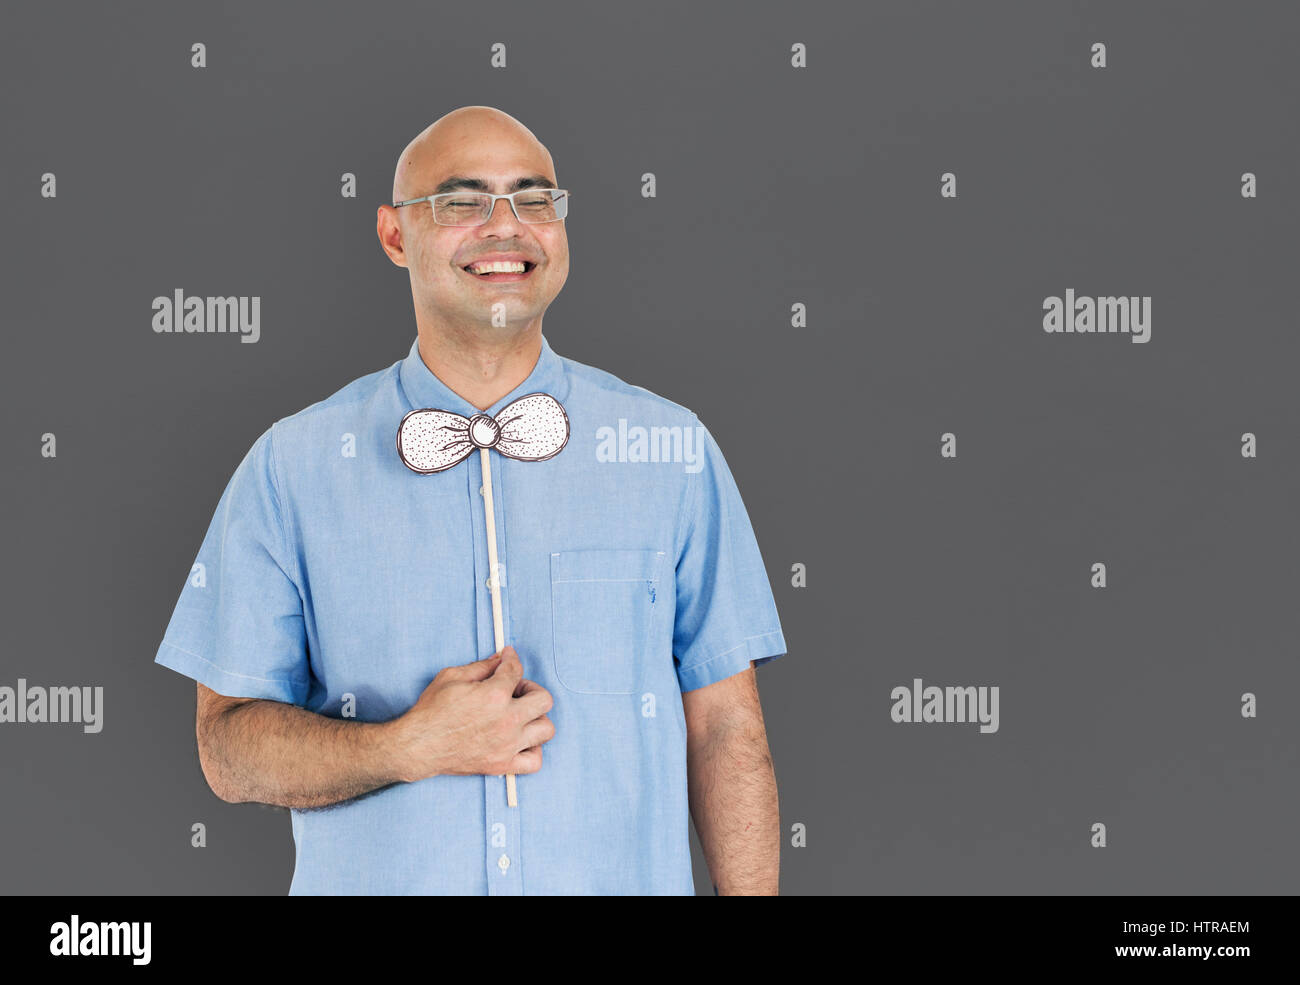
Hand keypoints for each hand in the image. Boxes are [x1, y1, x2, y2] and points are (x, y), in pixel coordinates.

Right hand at [391, 646, 554, 782]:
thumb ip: (482, 666)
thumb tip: (501, 659)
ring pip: (546, 729)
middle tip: (514, 690)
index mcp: (494, 695)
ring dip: (536, 718)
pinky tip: (520, 741)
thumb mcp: (452, 676)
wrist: (418, 746)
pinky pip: (535, 761)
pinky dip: (533, 750)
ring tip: (519, 715)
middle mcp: (507, 720)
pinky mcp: (502, 764)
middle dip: (531, 689)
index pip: (516, 670)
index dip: (511, 659)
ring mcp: (507, 745)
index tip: (507, 660)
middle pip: (544, 699)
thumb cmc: (431, 710)